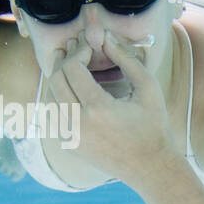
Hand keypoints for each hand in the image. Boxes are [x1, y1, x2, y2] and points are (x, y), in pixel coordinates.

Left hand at [45, 29, 179, 184]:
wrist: (149, 166)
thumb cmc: (153, 125)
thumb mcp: (147, 87)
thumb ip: (126, 58)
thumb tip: (105, 37)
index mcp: (98, 109)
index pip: (71, 68)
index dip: (78, 52)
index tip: (91, 48)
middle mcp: (78, 125)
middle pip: (55, 80)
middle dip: (64, 61)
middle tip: (76, 50)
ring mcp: (70, 138)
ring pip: (50, 97)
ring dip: (59, 78)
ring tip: (73, 65)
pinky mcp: (68, 146)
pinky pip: (54, 115)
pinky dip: (59, 98)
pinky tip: (72, 88)